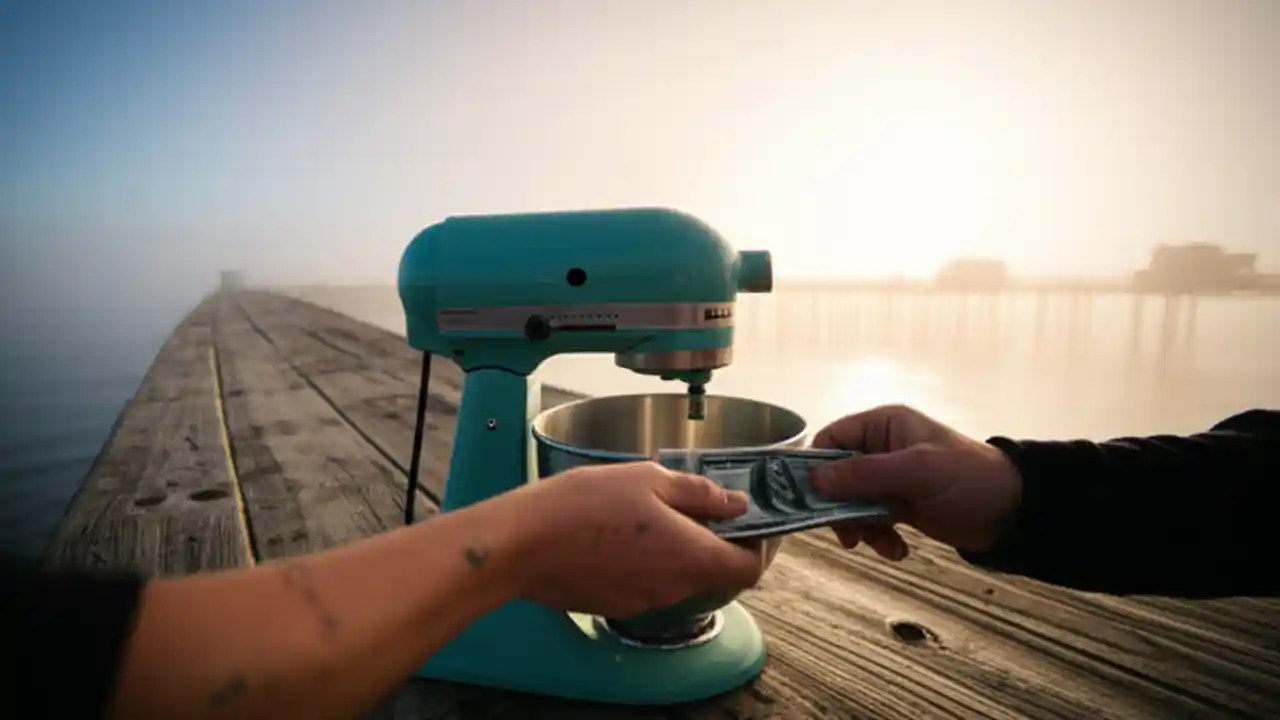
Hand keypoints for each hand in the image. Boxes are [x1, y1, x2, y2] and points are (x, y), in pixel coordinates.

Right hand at [501, 462, 764, 617]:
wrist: (522, 544)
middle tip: (692, 505)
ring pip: (679, 577)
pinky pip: (647, 584)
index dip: (757, 544)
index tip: (747, 521)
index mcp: (692, 556)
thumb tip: (735, 504)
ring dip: (676, 549)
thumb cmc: (584, 506)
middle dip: (712, 541)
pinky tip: (619, 534)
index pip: (750, 567)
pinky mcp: (617, 604)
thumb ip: (699, 493)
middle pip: (714, 572)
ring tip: (647, 513)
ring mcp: (645, 601)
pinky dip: (646, 562)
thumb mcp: (649, 479)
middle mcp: (675, 587)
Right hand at [810, 405, 1022, 559]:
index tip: (806, 497)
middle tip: (845, 533)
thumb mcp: (916, 472)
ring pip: (851, 503)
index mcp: (883, 425)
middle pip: (836, 476)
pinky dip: (879, 537)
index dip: (815, 465)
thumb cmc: (969, 478)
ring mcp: (890, 479)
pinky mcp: (899, 505)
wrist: (1013, 512)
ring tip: (879, 543)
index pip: (832, 438)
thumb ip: (865, 474)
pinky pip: (872, 520)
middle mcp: (881, 449)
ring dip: (860, 527)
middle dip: (839, 506)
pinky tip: (897, 549)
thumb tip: (815, 480)